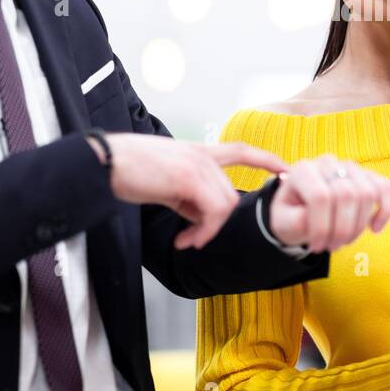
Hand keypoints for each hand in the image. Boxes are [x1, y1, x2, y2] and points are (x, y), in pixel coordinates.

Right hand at [97, 133, 289, 249]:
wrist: (104, 163)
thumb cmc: (128, 172)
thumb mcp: (166, 182)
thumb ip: (188, 194)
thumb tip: (200, 218)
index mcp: (196, 152)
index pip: (240, 150)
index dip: (265, 159)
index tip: (285, 169)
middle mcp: (201, 154)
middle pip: (230, 194)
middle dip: (216, 223)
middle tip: (192, 239)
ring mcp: (196, 164)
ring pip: (225, 205)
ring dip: (208, 231)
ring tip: (186, 241)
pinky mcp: (188, 177)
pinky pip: (212, 212)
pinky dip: (202, 232)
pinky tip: (184, 240)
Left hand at [266, 155, 389, 252]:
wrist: (301, 208)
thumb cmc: (291, 214)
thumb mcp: (282, 221)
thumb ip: (294, 221)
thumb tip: (311, 220)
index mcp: (303, 171)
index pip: (321, 197)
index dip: (322, 227)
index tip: (316, 247)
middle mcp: (328, 163)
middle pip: (347, 195)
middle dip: (341, 230)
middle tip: (332, 247)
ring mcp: (350, 167)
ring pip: (368, 193)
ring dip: (359, 226)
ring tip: (344, 241)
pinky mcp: (368, 176)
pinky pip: (387, 188)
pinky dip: (386, 211)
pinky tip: (375, 228)